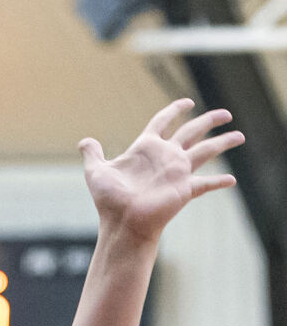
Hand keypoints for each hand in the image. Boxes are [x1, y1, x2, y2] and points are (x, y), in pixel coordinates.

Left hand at [80, 99, 242, 243]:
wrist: (121, 223)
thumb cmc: (108, 200)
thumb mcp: (96, 172)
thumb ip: (93, 154)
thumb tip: (85, 141)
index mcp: (147, 148)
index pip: (163, 121)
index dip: (175, 110)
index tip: (187, 102)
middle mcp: (166, 157)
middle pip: (192, 131)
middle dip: (209, 121)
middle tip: (226, 114)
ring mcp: (177, 173)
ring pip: (206, 151)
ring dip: (223, 142)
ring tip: (241, 135)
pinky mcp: (184, 189)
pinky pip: (205, 184)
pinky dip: (219, 182)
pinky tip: (231, 180)